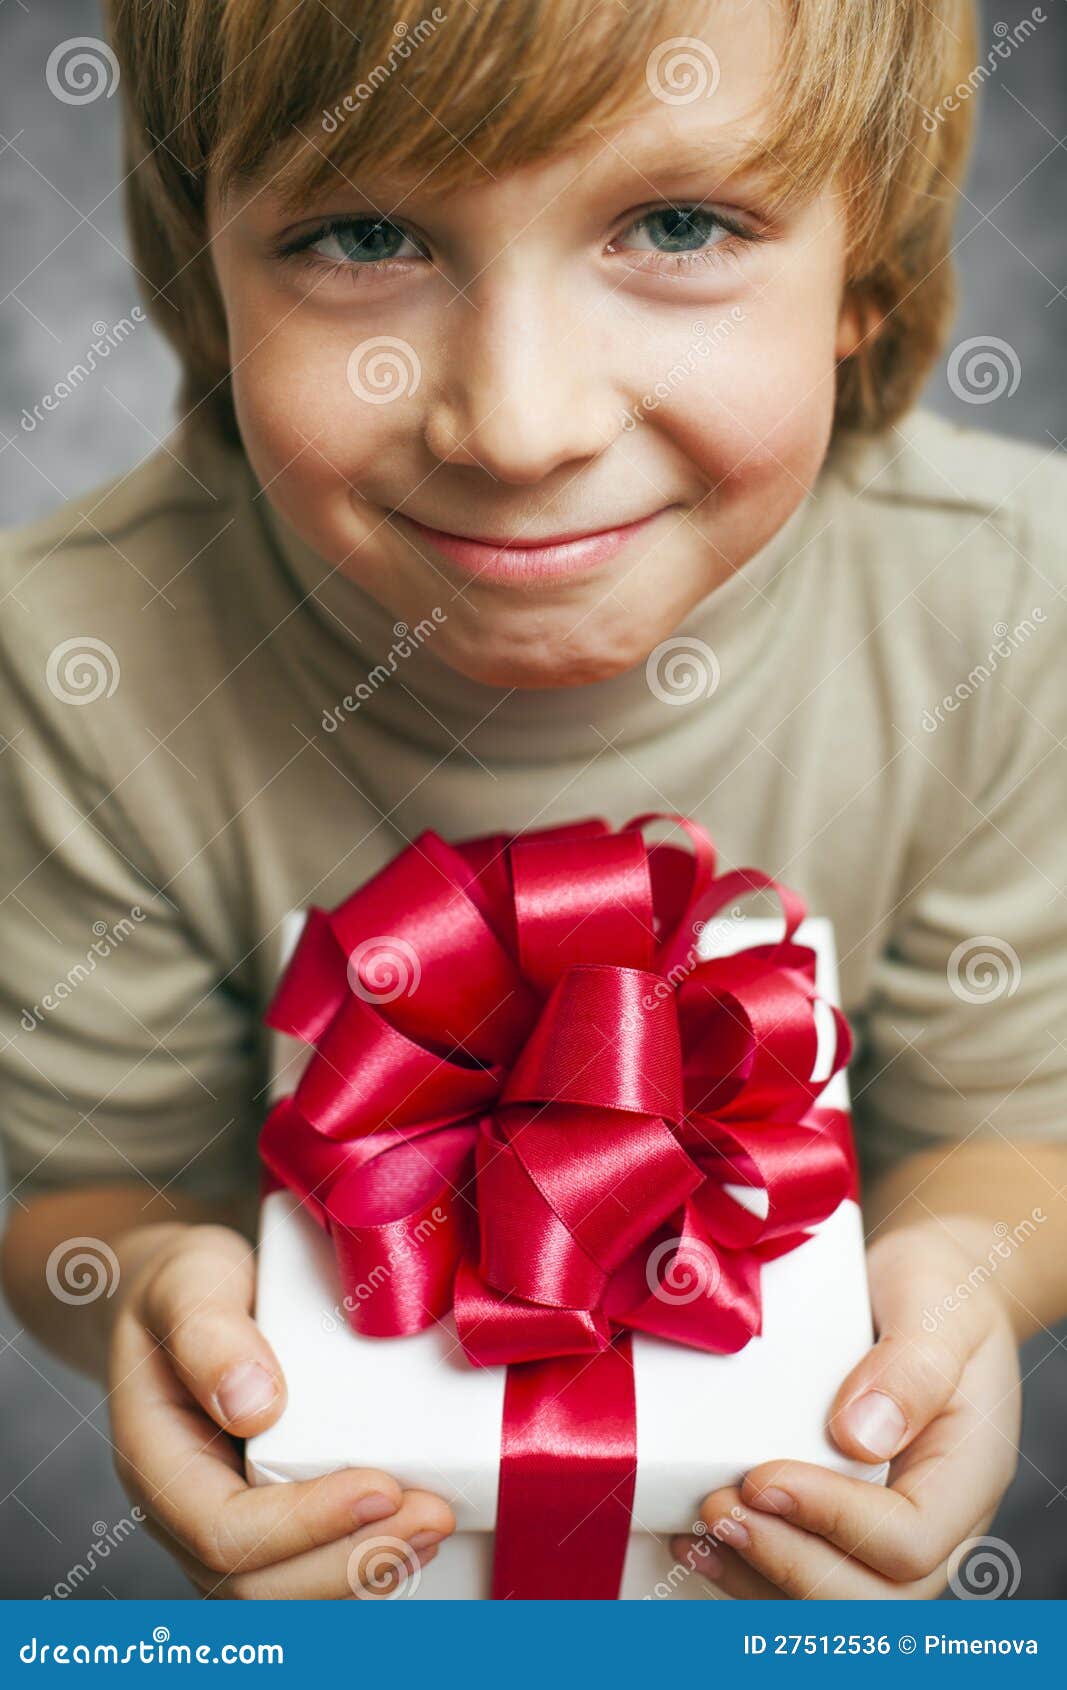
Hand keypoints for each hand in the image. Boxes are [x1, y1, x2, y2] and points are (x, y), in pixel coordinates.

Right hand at [108, 1223, 453, 1596]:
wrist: (186, 1297)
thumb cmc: (186, 1287)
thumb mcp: (188, 1282)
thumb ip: (209, 1334)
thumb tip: (257, 1406)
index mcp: (156, 1464)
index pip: (222, 1532)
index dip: (302, 1525)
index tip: (381, 1488)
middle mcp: (186, 1513)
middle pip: (258, 1585)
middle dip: (349, 1562)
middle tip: (434, 1516)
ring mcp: (230, 1523)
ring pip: (288, 1591)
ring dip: (366, 1571)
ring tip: (434, 1526)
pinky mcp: (271, 1517)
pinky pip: (309, 1567)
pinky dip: (364, 1561)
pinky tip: (414, 1531)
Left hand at [670, 1220, 1020, 1597]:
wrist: (930, 1288)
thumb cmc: (940, 1292)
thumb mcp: (940, 1306)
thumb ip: (912, 1367)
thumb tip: (859, 1438)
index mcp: (967, 1474)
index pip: (911, 1541)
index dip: (835, 1522)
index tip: (764, 1476)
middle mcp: (933, 1520)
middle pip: (875, 1600)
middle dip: (788, 1566)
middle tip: (719, 1510)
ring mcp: (886, 1530)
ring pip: (835, 1605)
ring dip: (758, 1581)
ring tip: (698, 1528)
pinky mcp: (842, 1523)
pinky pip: (804, 1579)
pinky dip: (746, 1571)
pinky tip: (695, 1540)